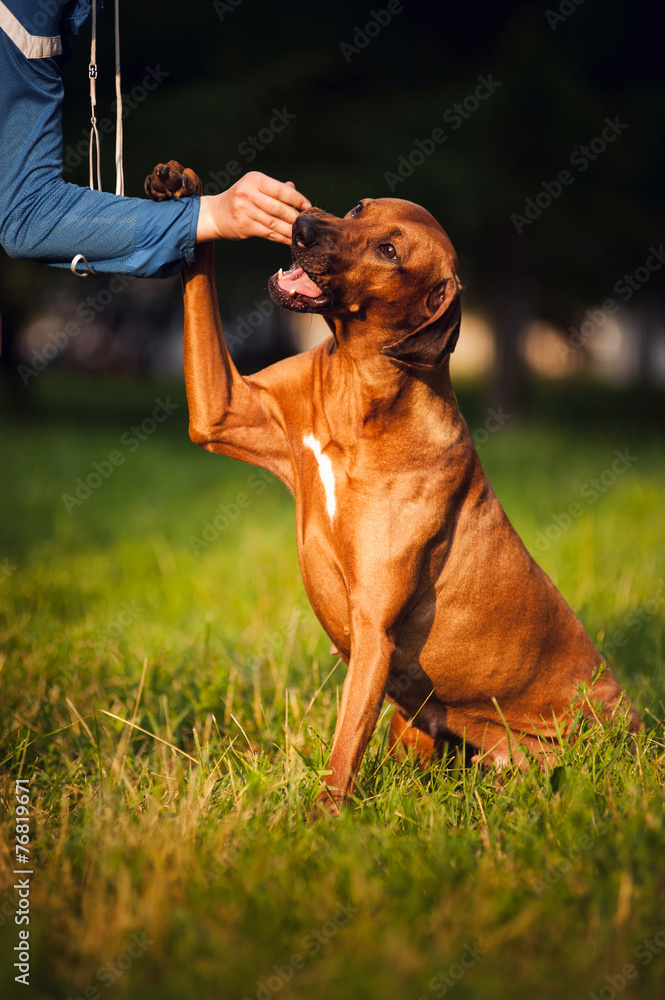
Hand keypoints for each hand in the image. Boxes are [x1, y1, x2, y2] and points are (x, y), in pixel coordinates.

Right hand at [196, 171, 310, 244]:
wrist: (216, 214)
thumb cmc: (241, 199)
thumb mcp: (255, 187)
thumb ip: (275, 188)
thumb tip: (294, 189)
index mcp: (254, 179)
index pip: (280, 190)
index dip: (297, 199)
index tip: (308, 206)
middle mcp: (248, 193)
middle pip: (279, 208)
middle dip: (295, 217)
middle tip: (307, 224)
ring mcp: (244, 210)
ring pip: (274, 223)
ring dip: (290, 230)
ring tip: (301, 233)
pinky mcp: (244, 226)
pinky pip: (268, 233)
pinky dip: (281, 238)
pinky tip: (289, 240)